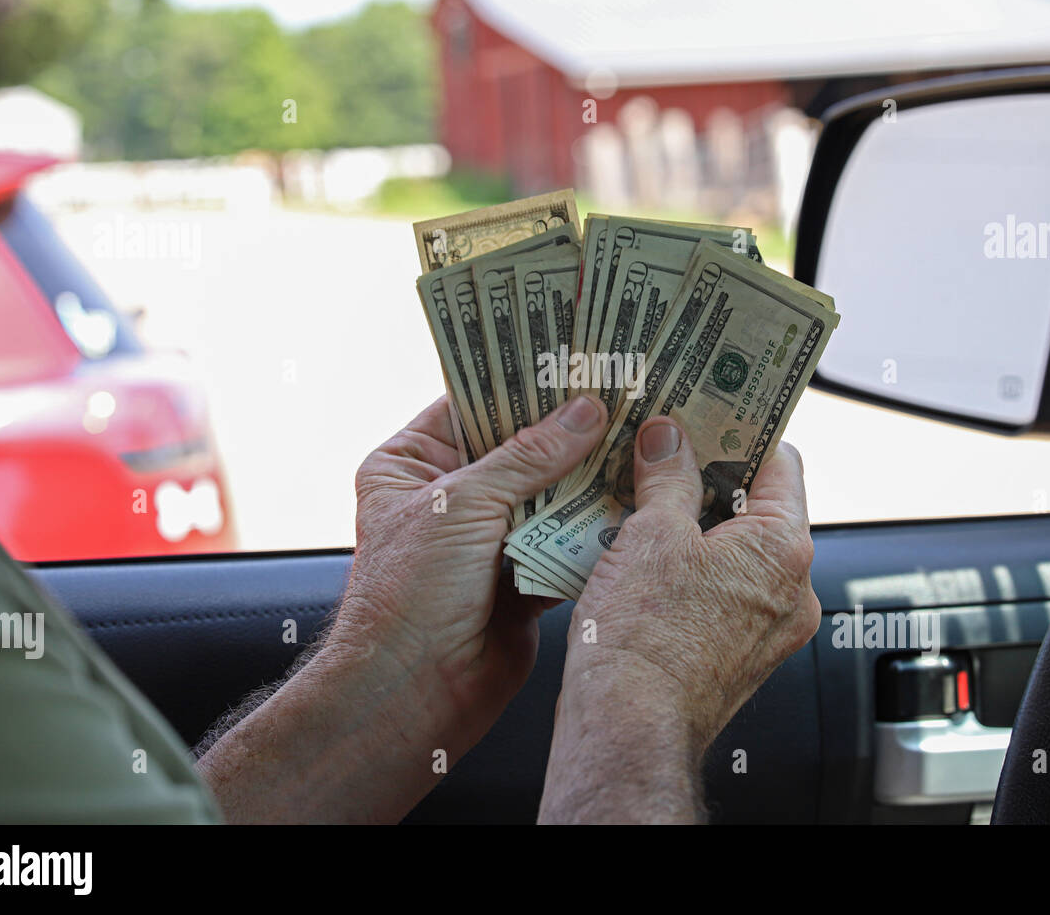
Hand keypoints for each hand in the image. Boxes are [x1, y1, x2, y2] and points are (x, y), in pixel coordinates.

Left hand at [197, 393, 606, 822]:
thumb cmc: (408, 595)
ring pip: (550, 492)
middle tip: (622, 391)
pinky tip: (635, 495)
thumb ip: (529, 457)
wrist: (414, 693)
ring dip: (589, 475)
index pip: (472, 403)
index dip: (520, 380)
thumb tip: (586, 411)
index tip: (572, 355)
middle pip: (519, 446)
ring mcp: (489, 536)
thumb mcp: (463, 504)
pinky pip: (567, 538)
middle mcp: (450, 496)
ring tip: (641, 434)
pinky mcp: (524, 574)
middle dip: (568, 429)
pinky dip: (596, 525)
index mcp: (412, 464)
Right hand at [540, 415, 818, 822]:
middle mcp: (792, 590)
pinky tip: (645, 564)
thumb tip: (669, 438)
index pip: (780, 461)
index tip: (703, 415)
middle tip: (659, 459)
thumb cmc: (643, 642)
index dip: (738, 431)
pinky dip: (693, 571)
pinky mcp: (741, 656)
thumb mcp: (649, 533)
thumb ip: (667, 475)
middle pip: (758, 507)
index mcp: (783, 548)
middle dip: (705, 481)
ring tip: (642, 511)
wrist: (627, 729)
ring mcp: (770, 629)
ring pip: (737, 553)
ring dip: (695, 527)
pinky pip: (725, 592)